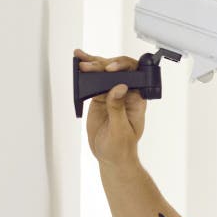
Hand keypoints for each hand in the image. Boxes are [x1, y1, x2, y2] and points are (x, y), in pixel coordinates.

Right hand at [74, 49, 146, 168]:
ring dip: (93, 65)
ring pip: (104, 74)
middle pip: (118, 71)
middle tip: (90, 67)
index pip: (136, 76)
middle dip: (104, 65)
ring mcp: (112, 95)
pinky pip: (93, 82)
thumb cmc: (121, 147)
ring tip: (81, 59)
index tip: (111, 69)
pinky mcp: (100, 99)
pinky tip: (80, 63)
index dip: (124, 68)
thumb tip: (120, 87)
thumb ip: (118, 108)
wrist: (110, 157)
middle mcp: (126, 94)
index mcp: (137, 101)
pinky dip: (86, 74)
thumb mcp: (120, 130)